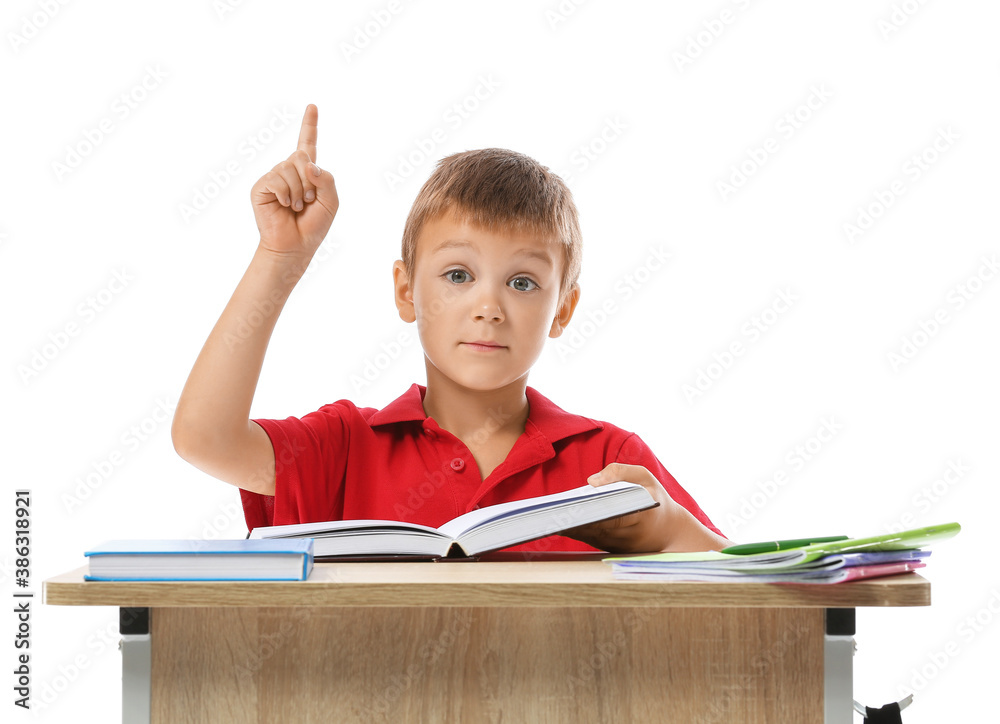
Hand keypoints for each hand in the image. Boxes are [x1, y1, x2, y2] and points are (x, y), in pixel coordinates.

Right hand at [251, 104, 338, 261]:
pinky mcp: (261, 187)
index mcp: (306, 172)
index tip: (312, 106)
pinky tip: (285, 206)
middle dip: (310, 180)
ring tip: (297, 206)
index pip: (307, 144)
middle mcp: (288, 170)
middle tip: (308, 201)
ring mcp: (273, 177)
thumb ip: (326, 179)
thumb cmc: (313, 226)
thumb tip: (307, 164)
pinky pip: (276, 179)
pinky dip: (285, 194)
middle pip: (301, 156)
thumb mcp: (331, 201)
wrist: (295, 246)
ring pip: (289, 168)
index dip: (310, 125)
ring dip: (299, 191)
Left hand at [560, 463, 675, 553]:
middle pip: (594, 528)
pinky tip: (555, 522)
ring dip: (568, 527)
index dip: (590, 514)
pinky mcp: (608, 549)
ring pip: (588, 536)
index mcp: (640, 516)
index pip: (612, 517)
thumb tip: (592, 481)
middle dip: (573, 521)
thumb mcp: (646, 478)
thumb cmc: (655, 500)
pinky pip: (588, 539)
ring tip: (548, 516)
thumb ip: (621, 472)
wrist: (669, 532)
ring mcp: (617, 545)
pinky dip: (572, 531)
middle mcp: (627, 536)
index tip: (572, 508)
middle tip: (551, 513)